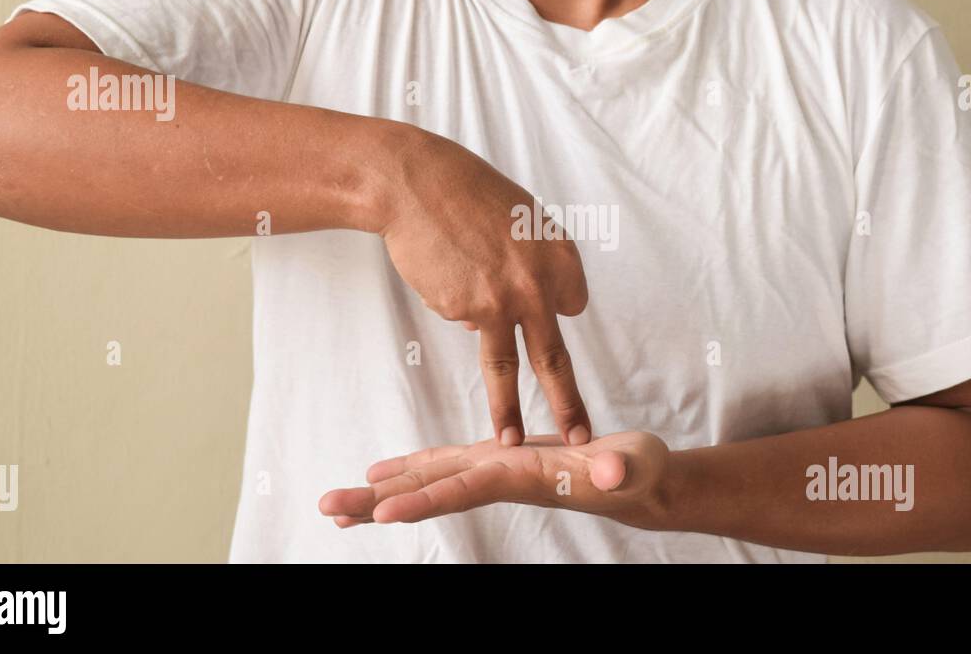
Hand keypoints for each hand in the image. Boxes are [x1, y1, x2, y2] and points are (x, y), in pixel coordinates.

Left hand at [318, 432, 671, 529]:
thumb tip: (612, 472)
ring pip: (430, 481)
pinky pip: (445, 467)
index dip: (426, 498)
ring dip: (383, 491)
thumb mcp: (634, 466)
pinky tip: (384, 477)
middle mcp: (499, 478)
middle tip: (329, 509)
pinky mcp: (500, 460)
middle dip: (379, 502)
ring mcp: (496, 470)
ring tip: (338, 505)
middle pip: (431, 491)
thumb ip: (623, 469)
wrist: (641, 483)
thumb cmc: (639, 473)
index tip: (383, 510)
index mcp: (524, 477)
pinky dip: (411, 471)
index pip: (467, 489)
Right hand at [377, 129, 590, 446]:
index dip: (551, 307)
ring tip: (510, 442)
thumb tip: (504, 314)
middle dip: (569, 403)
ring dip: (510, 408)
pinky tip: (441, 269)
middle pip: (556, 355)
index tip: (540, 309)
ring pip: (512, 365)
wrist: (415, 183)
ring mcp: (502, 301)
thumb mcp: (517, 218)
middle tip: (579, 439)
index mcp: (560, 254)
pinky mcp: (464, 309)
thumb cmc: (464, 192)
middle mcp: (539, 283)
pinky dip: (453, 303)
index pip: (570, 304)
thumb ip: (526, 266)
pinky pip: (463, 320)